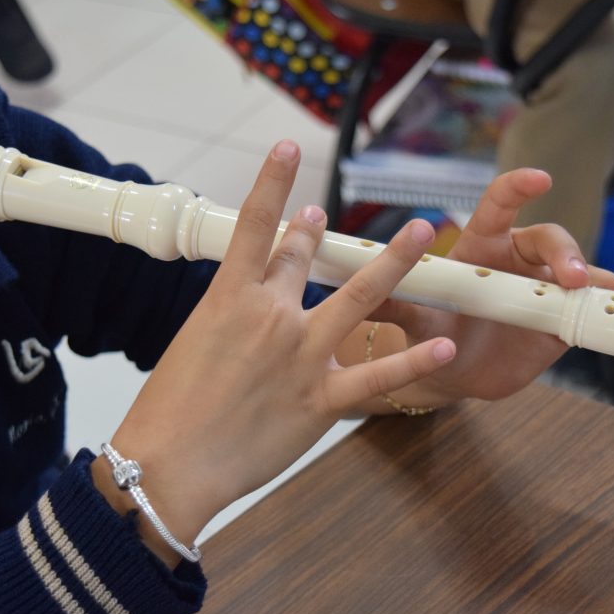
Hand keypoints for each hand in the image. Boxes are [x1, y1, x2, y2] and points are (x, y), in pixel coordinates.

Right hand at [99, 141, 456, 561]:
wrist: (171, 465)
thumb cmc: (169, 411)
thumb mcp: (192, 346)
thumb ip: (227, 320)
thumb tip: (246, 310)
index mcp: (228, 299)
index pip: (255, 226)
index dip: (273, 181)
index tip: (287, 148)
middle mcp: (271, 316)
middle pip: (302, 257)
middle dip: (315, 230)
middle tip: (325, 212)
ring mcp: (302, 354)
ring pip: (360, 296)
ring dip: (395, 261)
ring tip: (422, 232)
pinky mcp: (323, 397)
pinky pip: (378, 376)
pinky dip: (413, 360)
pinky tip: (443, 344)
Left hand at [370, 168, 613, 401]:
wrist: (449, 370)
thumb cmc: (428, 331)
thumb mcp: (410, 318)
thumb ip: (395, 302)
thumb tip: (355, 286)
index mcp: (479, 247)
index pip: (499, 206)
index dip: (517, 188)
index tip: (537, 180)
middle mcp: (516, 261)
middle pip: (548, 241)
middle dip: (563, 253)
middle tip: (570, 277)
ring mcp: (543, 289)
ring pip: (577, 273)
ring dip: (598, 278)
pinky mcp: (561, 321)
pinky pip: (592, 308)